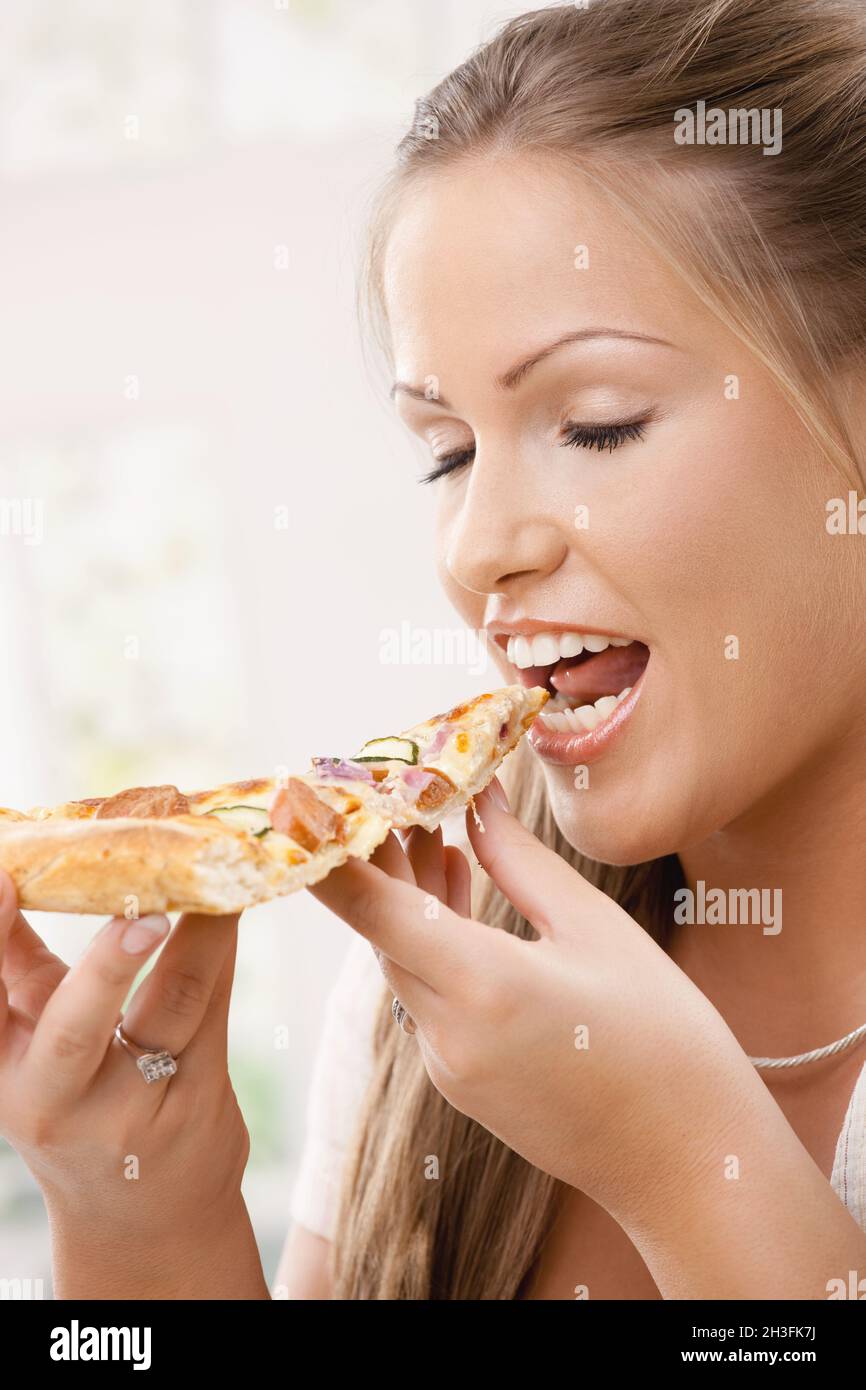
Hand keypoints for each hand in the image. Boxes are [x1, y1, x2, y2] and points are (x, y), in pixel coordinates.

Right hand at [0, 870, 251, 1258]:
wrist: (145, 1222)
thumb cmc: (78, 1107)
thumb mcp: (29, 1050)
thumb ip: (13, 968)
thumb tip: (6, 874)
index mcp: (9, 1077)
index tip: (4, 882)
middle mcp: (61, 1102)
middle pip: (76, 1031)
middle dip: (104, 967)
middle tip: (139, 910)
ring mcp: (138, 1109)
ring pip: (174, 1005)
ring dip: (199, 933)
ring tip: (213, 872)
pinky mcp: (203, 1100)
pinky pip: (215, 1005)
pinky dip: (222, 945)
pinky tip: (232, 901)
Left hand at [310, 780, 769, 1234]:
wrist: (688, 1163)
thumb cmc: (662, 1038)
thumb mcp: (595, 930)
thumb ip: (521, 861)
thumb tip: (477, 800)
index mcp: (483, 986)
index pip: (371, 910)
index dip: (326, 855)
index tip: (301, 805)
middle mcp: (448, 1033)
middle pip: (382, 930)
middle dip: (377, 859)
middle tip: (390, 795)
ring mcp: (449, 1067)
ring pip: (404, 962)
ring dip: (407, 898)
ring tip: (432, 833)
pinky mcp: (460, 1083)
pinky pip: (426, 997)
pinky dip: (432, 944)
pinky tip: (458, 899)